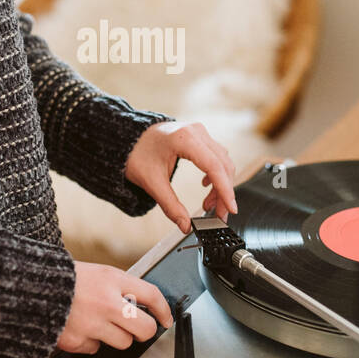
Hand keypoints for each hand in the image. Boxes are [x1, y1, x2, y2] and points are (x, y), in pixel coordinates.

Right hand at [56, 262, 173, 353]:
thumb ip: (118, 287)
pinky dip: (90, 341)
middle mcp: (106, 303)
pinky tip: (80, 327)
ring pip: (123, 342)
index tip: (166, 318)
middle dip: (145, 331)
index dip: (164, 310)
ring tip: (100, 323)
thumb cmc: (62, 278)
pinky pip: (95, 348)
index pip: (152, 296)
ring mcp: (93, 325)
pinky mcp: (77, 341)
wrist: (29, 288)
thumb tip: (139, 305)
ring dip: (116, 337)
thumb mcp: (96, 272)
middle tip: (139, 329)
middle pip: (144, 328)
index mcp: (112, 280)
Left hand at [124, 120, 238, 233]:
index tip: (230, 209)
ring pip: (223, 161)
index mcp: (184, 139)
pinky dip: (216, 174)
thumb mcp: (151, 183)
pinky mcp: (199, 136)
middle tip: (219, 214)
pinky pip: (216, 156)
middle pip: (222, 165)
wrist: (128, 139)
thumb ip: (170, 206)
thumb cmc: (136, 154)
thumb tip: (185, 225)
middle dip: (224, 192)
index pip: (214, 166)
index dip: (225, 190)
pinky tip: (206, 186)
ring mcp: (199, 132)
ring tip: (208, 203)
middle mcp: (196, 132)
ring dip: (220, 184)